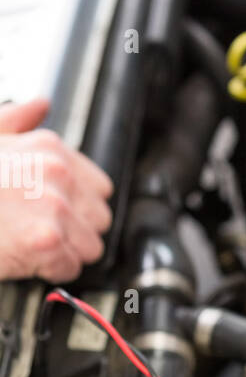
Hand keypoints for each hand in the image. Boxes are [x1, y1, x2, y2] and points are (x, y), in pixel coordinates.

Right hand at [0, 100, 112, 282]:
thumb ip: (16, 120)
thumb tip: (39, 105)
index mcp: (49, 149)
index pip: (99, 188)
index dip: (78, 206)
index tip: (56, 212)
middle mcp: (59, 174)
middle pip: (99, 219)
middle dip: (75, 231)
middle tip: (38, 230)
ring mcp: (55, 207)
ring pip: (89, 246)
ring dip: (64, 252)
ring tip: (30, 243)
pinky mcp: (47, 241)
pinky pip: (70, 267)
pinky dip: (49, 271)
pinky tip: (26, 257)